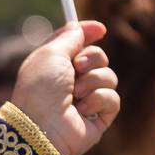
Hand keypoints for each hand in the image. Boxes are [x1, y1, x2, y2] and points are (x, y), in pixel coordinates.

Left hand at [10, 20, 118, 154]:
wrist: (42, 126)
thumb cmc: (40, 89)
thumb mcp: (50, 54)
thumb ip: (68, 38)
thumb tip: (80, 27)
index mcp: (55, 66)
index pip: (77, 44)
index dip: (88, 34)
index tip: (100, 29)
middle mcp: (70, 82)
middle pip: (99, 57)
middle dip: (92, 59)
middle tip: (77, 68)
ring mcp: (86, 100)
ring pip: (109, 76)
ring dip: (93, 81)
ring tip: (76, 94)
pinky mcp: (98, 118)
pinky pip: (113, 98)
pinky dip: (99, 100)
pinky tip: (83, 111)